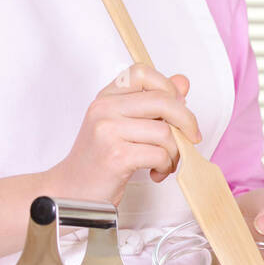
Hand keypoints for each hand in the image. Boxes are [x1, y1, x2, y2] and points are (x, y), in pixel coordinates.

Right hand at [52, 65, 200, 205]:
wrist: (71, 191)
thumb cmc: (99, 160)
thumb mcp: (124, 125)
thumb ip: (153, 104)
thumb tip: (182, 82)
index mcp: (106, 97)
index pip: (142, 73)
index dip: (167, 87)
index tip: (177, 106)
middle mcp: (104, 109)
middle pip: (163, 100)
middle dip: (187, 121)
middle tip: (192, 137)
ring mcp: (108, 131)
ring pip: (165, 132)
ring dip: (175, 152)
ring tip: (165, 163)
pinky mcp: (115, 156)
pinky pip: (159, 154)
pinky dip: (165, 166)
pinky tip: (156, 172)